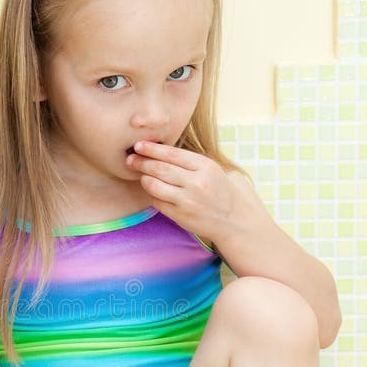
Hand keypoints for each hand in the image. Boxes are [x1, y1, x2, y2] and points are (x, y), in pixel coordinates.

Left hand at [126, 141, 248, 244]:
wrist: (235, 221)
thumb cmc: (222, 192)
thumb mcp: (215, 170)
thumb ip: (192, 161)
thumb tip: (162, 152)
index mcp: (205, 166)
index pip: (171, 154)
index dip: (152, 149)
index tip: (139, 145)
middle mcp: (196, 183)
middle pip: (160, 168)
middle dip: (142, 162)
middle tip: (131, 159)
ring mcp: (187, 201)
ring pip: (154, 185)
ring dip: (144, 178)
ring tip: (140, 174)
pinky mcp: (181, 216)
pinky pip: (157, 202)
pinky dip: (152, 194)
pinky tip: (153, 190)